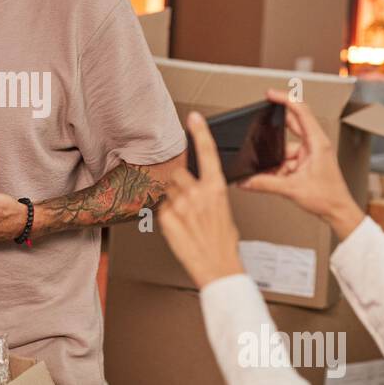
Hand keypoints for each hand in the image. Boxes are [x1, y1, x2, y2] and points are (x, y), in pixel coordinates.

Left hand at [158, 111, 244, 288]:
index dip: (200, 132)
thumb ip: (209, 195)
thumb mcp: (223, 212)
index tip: (193, 117)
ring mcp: (181, 205)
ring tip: (184, 218)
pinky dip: (165, 215)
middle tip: (186, 201)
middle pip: (177, 173)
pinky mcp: (166, 218)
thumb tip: (198, 189)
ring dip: (171, 198)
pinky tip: (178, 227)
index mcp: (216, 189)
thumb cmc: (223, 243)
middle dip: (178, 183)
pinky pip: (160, 208)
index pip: (208, 153)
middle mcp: (198, 193)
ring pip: (166, 190)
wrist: (217, 267)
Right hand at [239, 89, 364, 237]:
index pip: (300, 112)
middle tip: (259, 121)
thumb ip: (265, 184)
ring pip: (284, 148)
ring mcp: (309, 154)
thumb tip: (246, 180)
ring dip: (274, 159)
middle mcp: (314, 145)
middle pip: (291, 125)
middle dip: (274, 128)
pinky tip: (270, 176)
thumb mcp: (292, 189)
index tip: (270, 94)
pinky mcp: (305, 163)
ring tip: (269, 172)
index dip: (285, 99)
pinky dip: (276, 167)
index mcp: (317, 142)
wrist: (338, 212)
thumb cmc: (329, 198)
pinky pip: (285, 160)